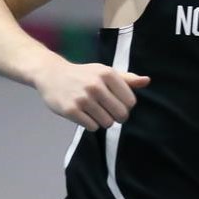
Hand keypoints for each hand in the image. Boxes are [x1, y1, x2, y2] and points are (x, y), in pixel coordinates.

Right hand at [34, 60, 150, 130]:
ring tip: (94, 112)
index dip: (125, 106)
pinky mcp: (71, 110)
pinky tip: (84, 114)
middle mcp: (95, 85)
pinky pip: (92, 127)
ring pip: (107, 123)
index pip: (130, 102)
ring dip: (103, 121)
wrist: (51, 75)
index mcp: (107, 74)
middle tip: (107, 111)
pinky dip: (91, 124)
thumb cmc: (83, 74)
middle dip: (116, 116)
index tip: (116, 103)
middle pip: (121, 114)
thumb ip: (126, 78)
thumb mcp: (104, 71)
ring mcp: (82, 98)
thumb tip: (147, 81)